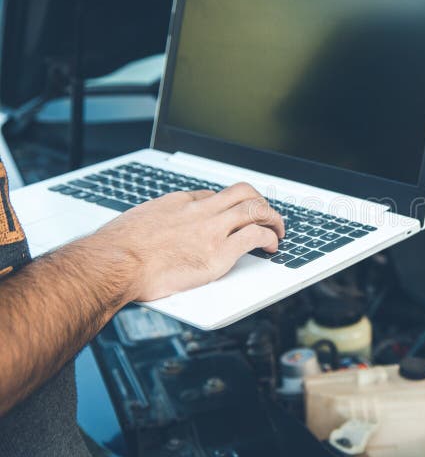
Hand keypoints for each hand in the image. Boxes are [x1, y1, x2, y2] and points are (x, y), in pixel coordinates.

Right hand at [87, 182, 284, 301]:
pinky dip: (269, 238)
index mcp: (178, 202)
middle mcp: (199, 211)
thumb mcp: (136, 223)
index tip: (232, 216)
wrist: (113, 263)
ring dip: (273, 218)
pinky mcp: (219, 253)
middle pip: (243, 193)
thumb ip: (155, 223)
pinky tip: (270, 247)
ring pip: (256, 209)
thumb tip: (153, 234)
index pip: (213, 195)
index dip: (228, 206)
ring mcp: (211, 230)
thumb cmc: (116, 251)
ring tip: (278, 231)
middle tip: (267, 217)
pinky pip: (255, 236)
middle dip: (260, 202)